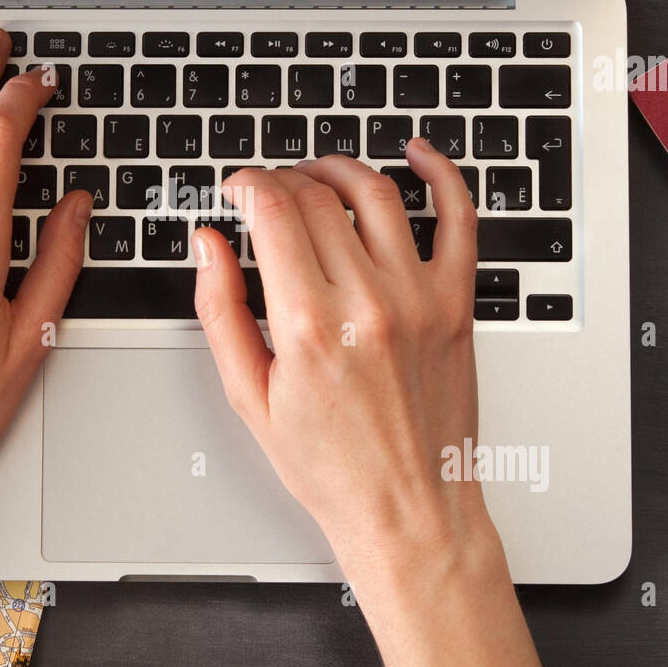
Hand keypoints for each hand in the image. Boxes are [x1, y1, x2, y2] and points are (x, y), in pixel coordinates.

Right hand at [192, 142, 490, 579]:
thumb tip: (208, 245)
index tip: (237, 188)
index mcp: (308, 326)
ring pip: (377, 193)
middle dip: (282, 179)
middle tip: (268, 193)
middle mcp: (367, 302)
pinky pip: (460, 218)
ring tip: (318, 176)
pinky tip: (418, 156)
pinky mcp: (457, 303)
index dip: (248, 184)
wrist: (408, 510)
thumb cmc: (331, 466)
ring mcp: (419, 298)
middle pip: (318, 197)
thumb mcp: (250, 397)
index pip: (273, 211)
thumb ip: (221, 310)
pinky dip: (442, 175)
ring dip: (339, 169)